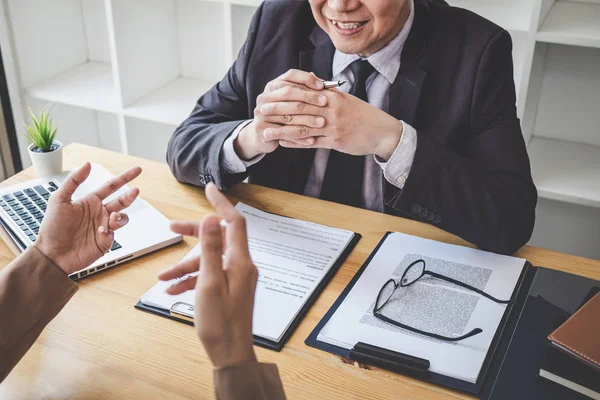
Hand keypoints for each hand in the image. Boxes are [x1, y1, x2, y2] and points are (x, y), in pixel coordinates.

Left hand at [34, 162, 141, 274]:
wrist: (52, 254)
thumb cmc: (52, 228)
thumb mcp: (58, 199)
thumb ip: (73, 181)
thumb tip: (87, 164)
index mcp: (90, 201)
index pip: (111, 186)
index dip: (125, 178)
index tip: (137, 170)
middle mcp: (99, 213)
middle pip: (121, 201)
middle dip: (129, 196)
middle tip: (134, 191)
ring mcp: (104, 227)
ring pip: (122, 217)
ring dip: (121, 215)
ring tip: (113, 217)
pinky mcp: (105, 241)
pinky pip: (114, 233)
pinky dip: (109, 231)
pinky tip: (100, 232)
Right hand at [158, 183, 257, 367]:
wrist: (231, 353)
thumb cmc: (220, 321)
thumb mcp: (209, 282)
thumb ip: (210, 249)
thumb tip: (211, 218)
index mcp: (240, 260)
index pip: (234, 221)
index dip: (221, 203)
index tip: (208, 188)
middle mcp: (240, 265)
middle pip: (217, 239)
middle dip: (193, 235)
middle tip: (171, 228)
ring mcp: (235, 278)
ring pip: (208, 261)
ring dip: (184, 266)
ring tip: (162, 278)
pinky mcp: (228, 289)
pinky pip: (208, 276)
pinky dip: (190, 280)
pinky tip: (172, 291)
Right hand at [235, 69, 327, 159]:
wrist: (263, 135)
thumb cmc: (283, 116)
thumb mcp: (293, 102)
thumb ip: (305, 92)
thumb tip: (325, 84)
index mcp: (273, 86)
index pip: (290, 76)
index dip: (306, 79)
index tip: (322, 86)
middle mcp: (264, 97)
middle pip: (288, 92)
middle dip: (308, 97)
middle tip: (325, 102)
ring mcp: (261, 112)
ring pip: (288, 115)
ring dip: (307, 119)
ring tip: (322, 122)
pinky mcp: (261, 128)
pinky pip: (284, 133)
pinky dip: (300, 136)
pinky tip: (312, 139)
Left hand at [261, 84, 403, 159]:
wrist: (382, 131)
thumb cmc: (363, 115)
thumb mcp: (346, 99)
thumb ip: (328, 92)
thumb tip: (312, 82)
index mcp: (333, 97)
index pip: (304, 94)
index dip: (284, 95)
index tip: (269, 95)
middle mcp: (331, 110)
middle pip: (299, 109)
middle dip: (278, 110)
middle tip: (261, 110)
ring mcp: (333, 127)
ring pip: (302, 128)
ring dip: (282, 130)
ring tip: (266, 131)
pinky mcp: (335, 142)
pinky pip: (311, 143)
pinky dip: (295, 143)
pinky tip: (283, 142)